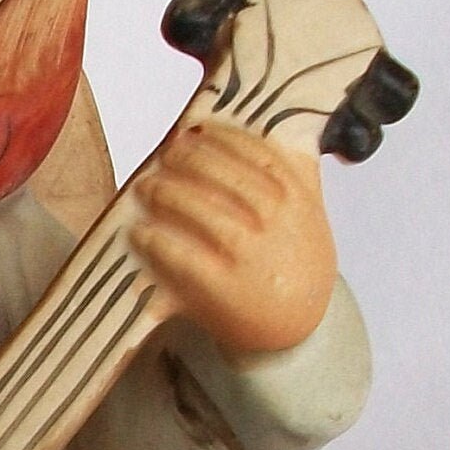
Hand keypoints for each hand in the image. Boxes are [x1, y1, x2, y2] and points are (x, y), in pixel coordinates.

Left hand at [130, 120, 336, 354]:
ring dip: (168, 194)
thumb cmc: (293, 262)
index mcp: (297, 198)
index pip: (256, 154)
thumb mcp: (307, 214)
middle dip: (188, 161)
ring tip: (147, 187)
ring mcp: (250, 256)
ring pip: (203, 213)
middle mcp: (275, 223)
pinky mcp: (224, 289)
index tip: (195, 130)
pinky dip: (160, 243)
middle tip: (165, 155)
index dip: (220, 139)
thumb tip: (267, 125)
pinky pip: (184, 258)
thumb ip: (294, 174)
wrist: (296, 325)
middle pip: (225, 177)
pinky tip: (142, 232)